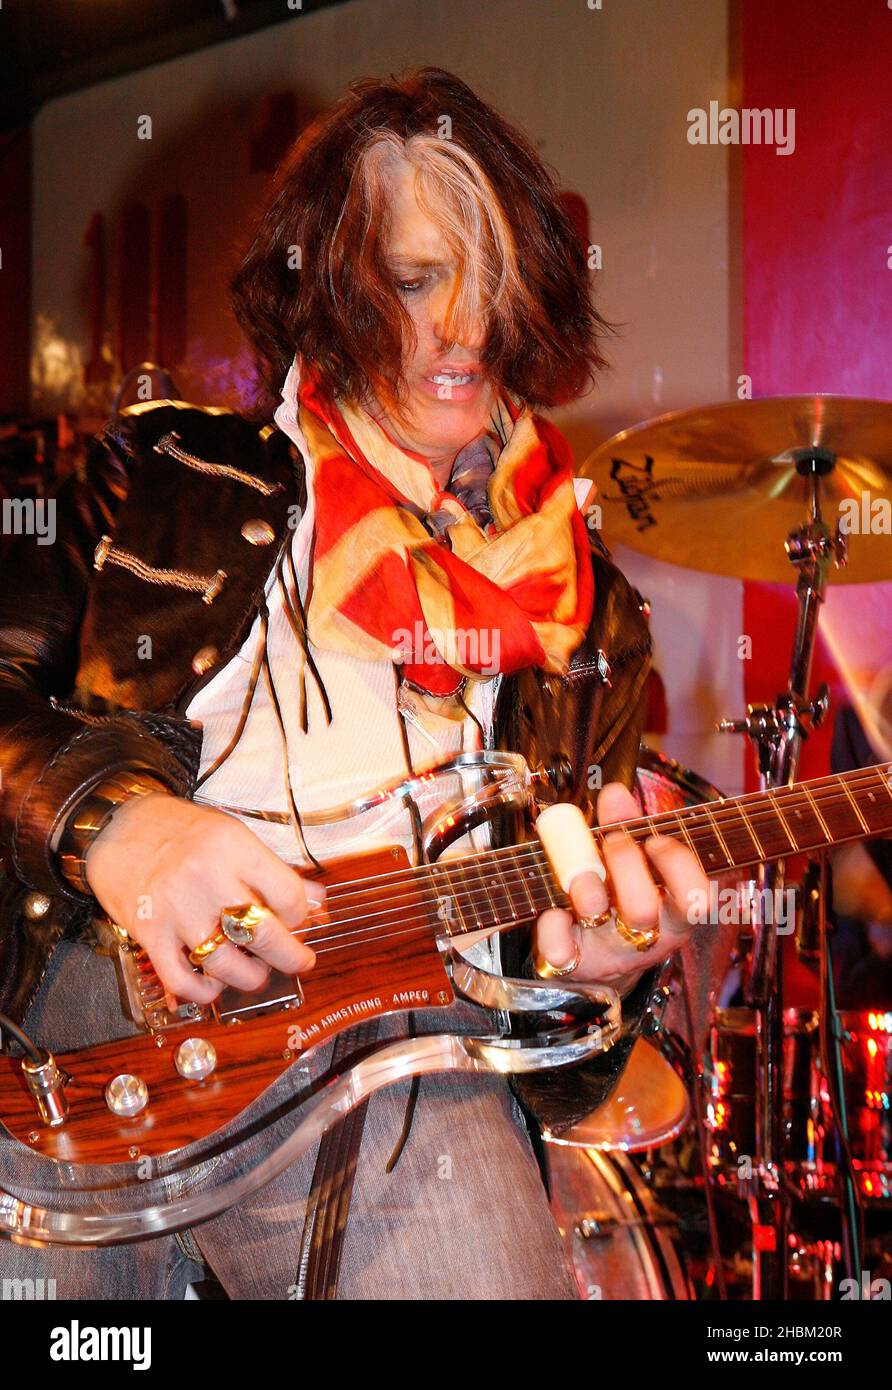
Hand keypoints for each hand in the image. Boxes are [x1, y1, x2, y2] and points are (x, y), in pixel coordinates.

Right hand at [85, 793, 320, 1005]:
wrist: (118, 827)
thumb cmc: (180, 831)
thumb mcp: (234, 837)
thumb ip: (276, 872)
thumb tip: (318, 904)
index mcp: (233, 848)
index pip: (288, 896)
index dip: (302, 916)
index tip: (300, 921)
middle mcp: (206, 879)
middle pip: (264, 934)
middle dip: (291, 957)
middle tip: (299, 961)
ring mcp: (176, 910)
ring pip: (228, 965)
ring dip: (251, 977)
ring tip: (256, 972)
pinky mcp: (150, 935)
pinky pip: (183, 980)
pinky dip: (204, 993)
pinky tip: (215, 986)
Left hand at [532, 782, 708, 995]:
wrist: (600, 962)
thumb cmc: (624, 900)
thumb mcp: (636, 865)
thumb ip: (628, 826)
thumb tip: (615, 793)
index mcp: (672, 914)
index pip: (696, 899)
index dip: (677, 864)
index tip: (655, 841)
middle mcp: (646, 937)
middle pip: (643, 909)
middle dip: (623, 864)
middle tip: (612, 842)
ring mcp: (609, 952)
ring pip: (601, 922)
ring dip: (585, 886)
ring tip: (578, 871)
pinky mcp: (574, 962)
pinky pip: (561, 951)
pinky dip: (552, 928)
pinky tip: (553, 911)